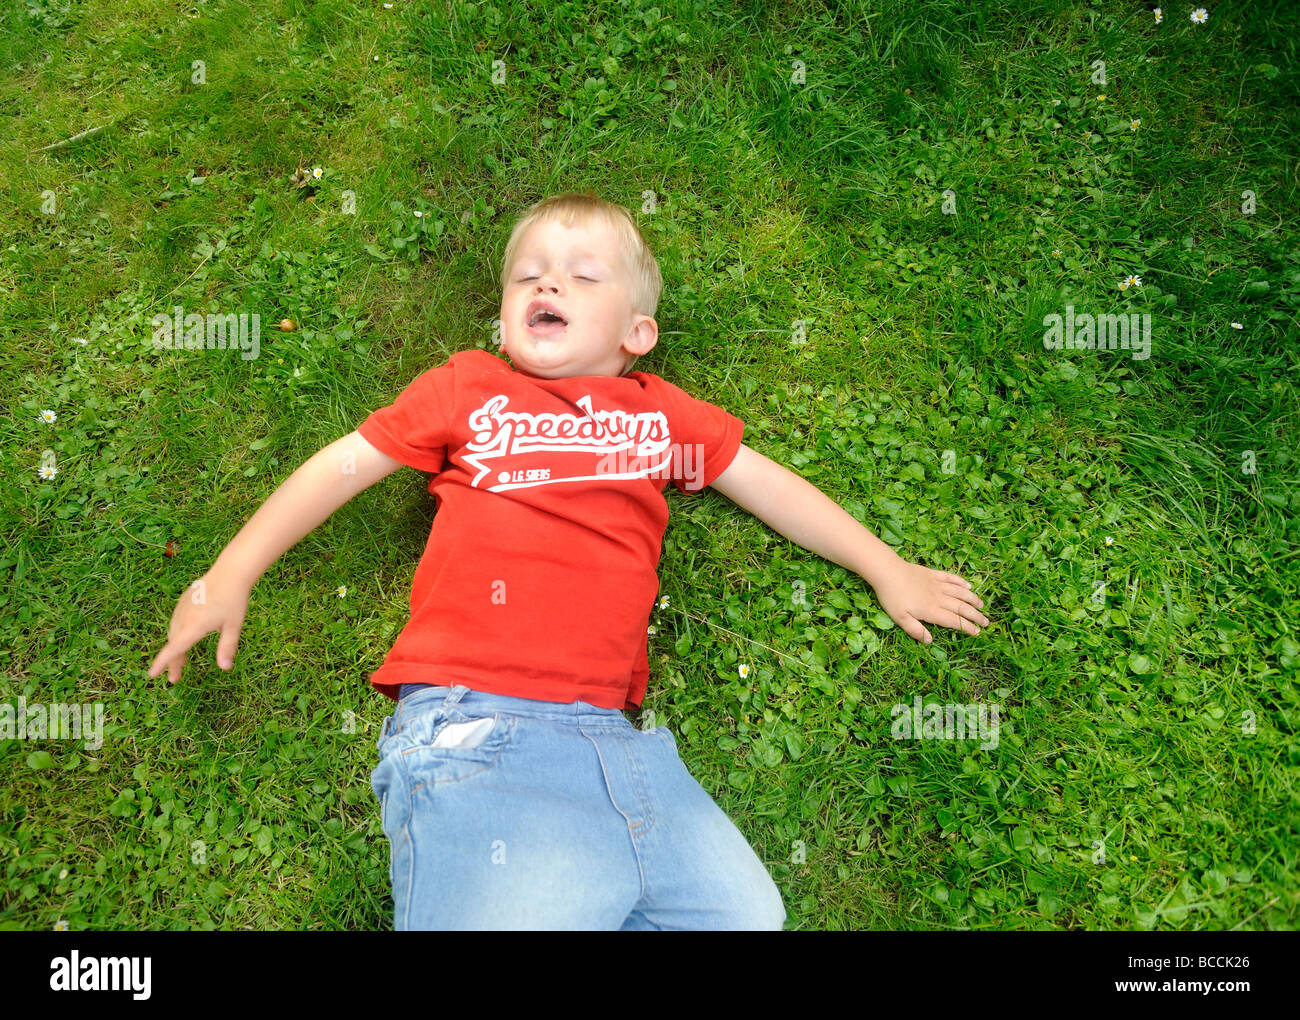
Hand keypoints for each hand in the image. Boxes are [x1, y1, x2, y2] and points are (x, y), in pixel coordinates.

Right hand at [148, 570, 251, 683]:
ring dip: (175, 649)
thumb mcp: (234, 626)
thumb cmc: (234, 600)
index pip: (174, 649)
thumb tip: (225, 668)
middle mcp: (183, 617)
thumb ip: (227, 647)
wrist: (230, 573)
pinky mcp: (183, 602)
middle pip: (173, 644)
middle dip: (173, 662)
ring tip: (182, 663)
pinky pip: (176, 622)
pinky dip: (177, 635)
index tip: (151, 674)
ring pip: (173, 633)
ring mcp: (182, 608)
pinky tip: (185, 640)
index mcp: (194, 625)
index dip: (162, 663)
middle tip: (174, 679)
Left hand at [871, 559, 988, 643]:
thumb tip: (930, 641)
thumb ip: (915, 630)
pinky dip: (960, 581)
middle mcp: (938, 598)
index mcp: (931, 611)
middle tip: (987, 622)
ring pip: (960, 592)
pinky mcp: (933, 573)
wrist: (888, 572)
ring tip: (982, 605)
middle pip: (961, 608)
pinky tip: (967, 584)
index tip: (977, 632)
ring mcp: (937, 584)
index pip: (954, 621)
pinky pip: (951, 577)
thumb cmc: (892, 597)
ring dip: (972, 599)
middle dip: (976, 615)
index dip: (967, 627)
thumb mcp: (900, 618)